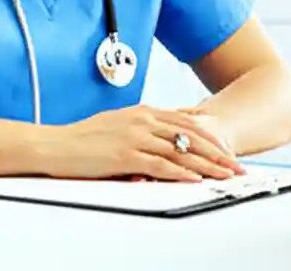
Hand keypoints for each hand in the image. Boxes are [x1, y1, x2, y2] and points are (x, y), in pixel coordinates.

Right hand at [36, 105, 245, 181]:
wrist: (55, 144)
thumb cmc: (83, 137)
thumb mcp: (119, 122)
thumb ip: (144, 124)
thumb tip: (164, 131)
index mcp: (143, 111)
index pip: (187, 122)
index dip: (211, 137)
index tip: (226, 150)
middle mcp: (143, 120)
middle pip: (190, 135)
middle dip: (217, 152)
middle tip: (235, 164)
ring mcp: (135, 137)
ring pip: (181, 151)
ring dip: (206, 165)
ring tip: (224, 175)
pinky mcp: (125, 155)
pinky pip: (160, 165)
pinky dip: (181, 173)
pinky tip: (195, 180)